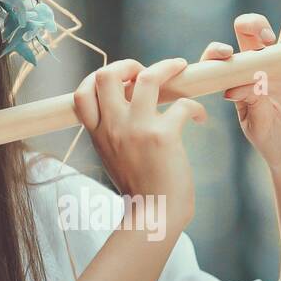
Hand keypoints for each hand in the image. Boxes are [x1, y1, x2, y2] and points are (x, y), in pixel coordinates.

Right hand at [72, 57, 205, 230]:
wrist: (154, 216)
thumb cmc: (140, 189)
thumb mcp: (113, 158)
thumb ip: (113, 132)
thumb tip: (126, 106)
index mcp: (99, 134)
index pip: (81, 94)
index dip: (96, 78)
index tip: (118, 82)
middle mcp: (113, 128)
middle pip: (107, 75)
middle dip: (127, 64)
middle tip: (144, 71)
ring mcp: (137, 129)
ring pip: (147, 76)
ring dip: (166, 66)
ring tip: (179, 68)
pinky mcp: (163, 136)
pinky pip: (183, 104)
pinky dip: (196, 107)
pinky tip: (199, 118)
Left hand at [202, 2, 280, 173]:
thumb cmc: (273, 143)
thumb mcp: (258, 124)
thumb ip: (251, 102)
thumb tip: (234, 86)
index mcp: (241, 77)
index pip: (225, 54)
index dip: (219, 49)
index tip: (226, 55)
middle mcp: (262, 64)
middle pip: (255, 29)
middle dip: (257, 25)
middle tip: (267, 40)